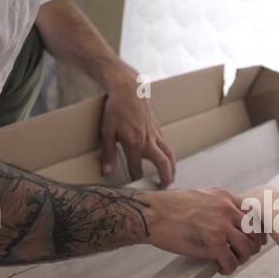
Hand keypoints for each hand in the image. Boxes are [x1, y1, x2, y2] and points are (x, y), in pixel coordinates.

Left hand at [100, 64, 176, 187]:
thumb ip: (108, 153)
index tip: (134, 189)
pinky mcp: (158, 128)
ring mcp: (155, 135)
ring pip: (170, 155)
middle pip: (163, 164)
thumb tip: (106, 171)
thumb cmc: (116, 108)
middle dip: (165, 178)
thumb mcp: (107, 131)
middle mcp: (148, 141)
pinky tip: (165, 159)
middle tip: (164, 188)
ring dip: (172, 168)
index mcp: (134, 144)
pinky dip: (169, 156)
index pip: (137, 170)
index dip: (136, 180)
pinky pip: (167, 145)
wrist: (128, 88)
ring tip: (170, 178)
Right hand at [146, 188, 265, 274]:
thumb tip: (226, 215)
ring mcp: (221, 228)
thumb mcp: (200, 195)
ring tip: (230, 261)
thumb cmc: (169, 205)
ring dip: (241, 258)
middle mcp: (227, 211)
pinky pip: (231, 262)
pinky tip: (220, 268)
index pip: (253, 214)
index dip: (255, 229)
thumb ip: (217, 203)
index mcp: (225, 198)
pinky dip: (228, 268)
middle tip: (242, 253)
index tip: (252, 238)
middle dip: (252, 245)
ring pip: (247, 249)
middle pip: (255, 232)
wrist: (152, 214)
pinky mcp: (213, 246)